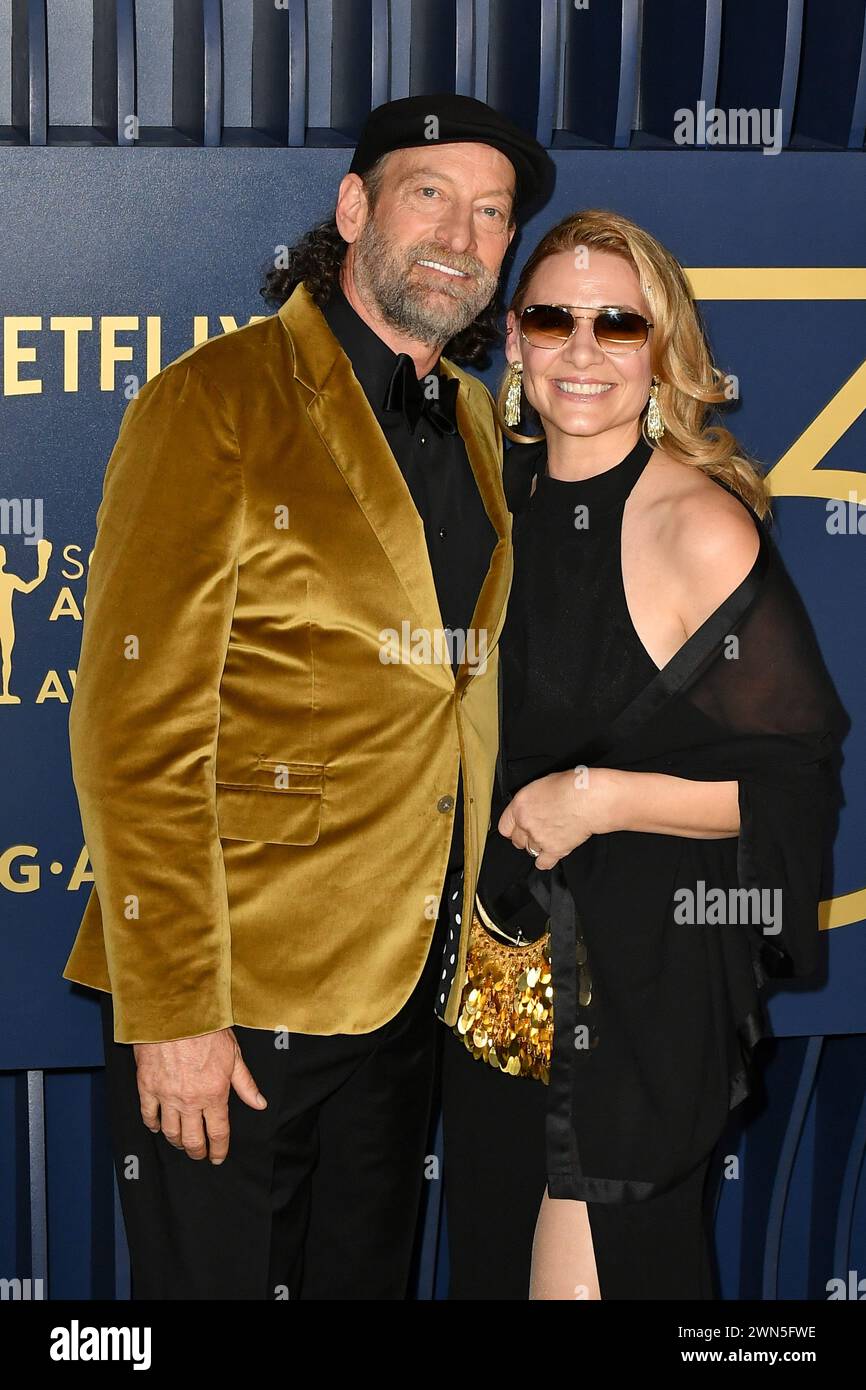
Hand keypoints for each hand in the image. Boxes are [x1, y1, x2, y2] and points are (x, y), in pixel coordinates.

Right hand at [133, 1027, 266, 1163]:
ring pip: (170, 1132)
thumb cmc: (206, 1029)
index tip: (218, 1157)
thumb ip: (245, 1084)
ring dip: (177, 1141)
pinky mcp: (147, 1087)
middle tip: (200, 1154)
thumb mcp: (234, 1055)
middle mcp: (189, 1101)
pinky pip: (148, 1115)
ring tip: (182, 1142)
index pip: (218, 1132)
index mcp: (214, 1094)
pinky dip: (153, 1125)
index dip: (219, 1149)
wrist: (175, 1012)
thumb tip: (259, 1104)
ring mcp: (166, 1096)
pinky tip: (157, 1127)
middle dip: (197, 1151)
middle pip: (192, 1139)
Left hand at [498, 769, 607, 869]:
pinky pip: (543, 863)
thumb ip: (531, 800)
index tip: (517, 829)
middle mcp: (526, 823)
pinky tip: (550, 855)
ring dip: (537, 846)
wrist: (589, 798)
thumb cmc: (571, 786)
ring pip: (530, 851)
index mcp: (520, 805)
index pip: (504, 826)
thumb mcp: (542, 785)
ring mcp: (539, 838)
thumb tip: (532, 806)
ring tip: (549, 838)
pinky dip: (546, 861)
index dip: (512, 828)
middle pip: (517, 841)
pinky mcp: (554, 850)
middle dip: (525, 837)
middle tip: (537, 832)